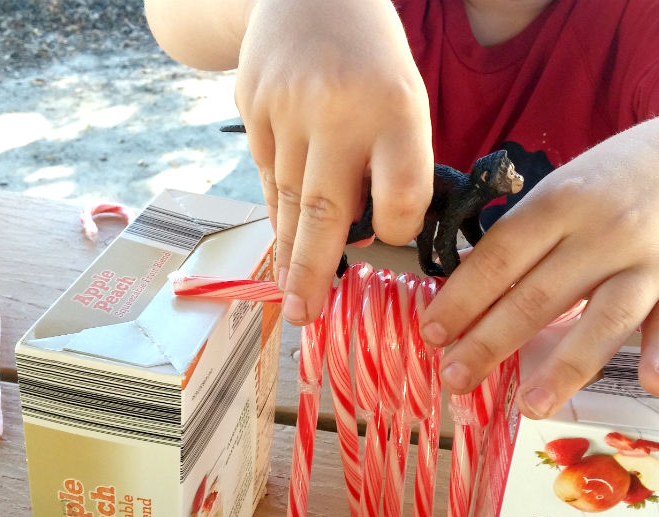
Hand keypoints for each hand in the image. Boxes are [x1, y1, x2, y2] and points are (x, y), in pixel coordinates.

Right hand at [236, 0, 432, 324]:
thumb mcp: (406, 99)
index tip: (388, 238)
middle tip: (305, 316)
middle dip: (314, 271)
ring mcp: (286, 108)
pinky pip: (266, 173)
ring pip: (287, 198)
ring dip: (289, 251)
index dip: (397, 227)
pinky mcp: (251, 106)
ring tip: (290, 293)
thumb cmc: (371, 58)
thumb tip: (367, 232)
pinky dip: (277, 208)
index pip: (401, 191)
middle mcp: (338, 110)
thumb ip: (394, 162)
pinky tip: (282, 235)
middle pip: (326, 208)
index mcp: (396, 107)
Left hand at [420, 114, 658, 418]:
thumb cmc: (608, 182)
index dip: (463, 298)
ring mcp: (652, 259)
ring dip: (565, 366)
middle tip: (455, 378)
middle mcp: (605, 231)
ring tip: (530, 407)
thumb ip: (520, 238)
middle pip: (540, 294)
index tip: (432, 333)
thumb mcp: (559, 190)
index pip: (501, 256)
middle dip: (492, 341)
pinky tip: (654, 385)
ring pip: (604, 318)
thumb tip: (465, 294)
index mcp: (561, 201)